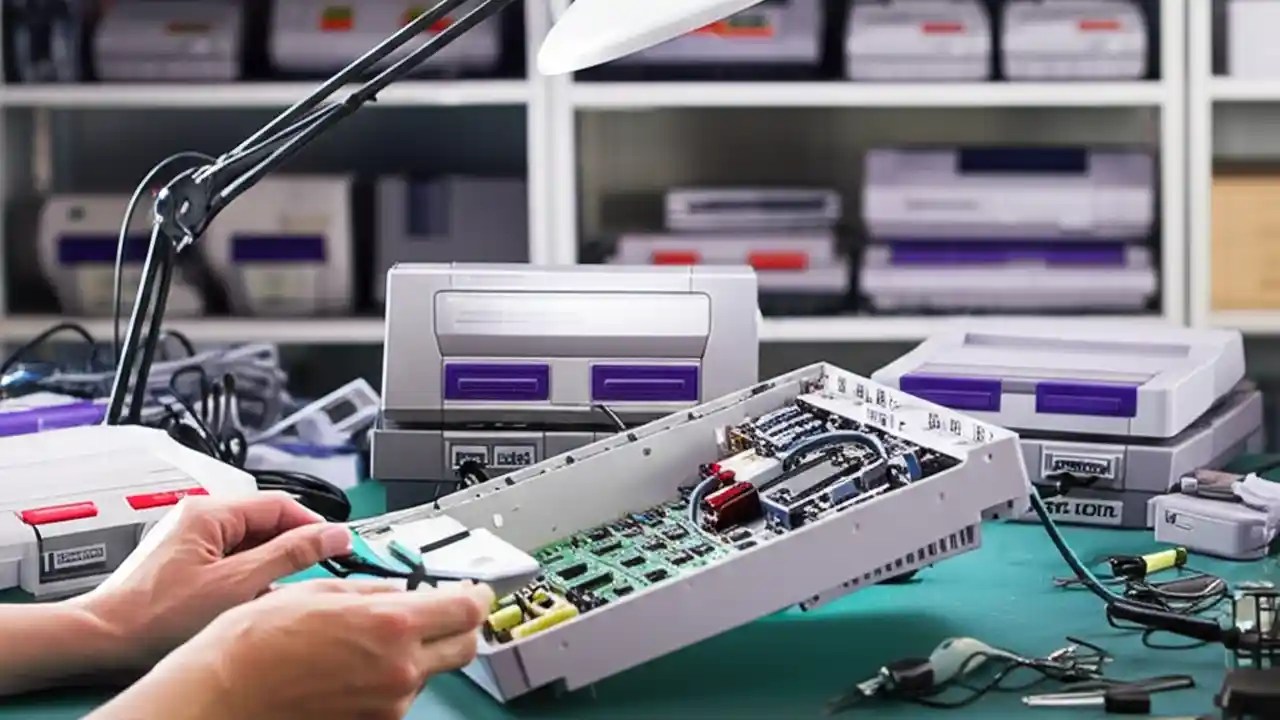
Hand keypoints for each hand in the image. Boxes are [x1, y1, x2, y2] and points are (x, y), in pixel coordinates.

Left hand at [71, 491, 354, 670]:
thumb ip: (290, 555)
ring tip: (272, 594)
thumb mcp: (237, 585)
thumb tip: (332, 535)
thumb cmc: (155, 615)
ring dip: (269, 566)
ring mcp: (190, 537)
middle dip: (291, 549)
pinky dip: (247, 576)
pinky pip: (231, 558)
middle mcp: (199, 516)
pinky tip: (247, 600)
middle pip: (266, 522)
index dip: (314, 526)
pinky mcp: (184, 558)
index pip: (280, 504)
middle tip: (312, 575)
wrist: (103, 640)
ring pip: (250, 542)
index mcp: (210, 511)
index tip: (338, 547)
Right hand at [90, 579, 493, 719]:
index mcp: (390, 626)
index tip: (475, 588)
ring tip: (368, 640)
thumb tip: (401, 590)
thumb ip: (372, 591)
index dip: (476, 595)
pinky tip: (353, 667)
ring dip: (416, 653)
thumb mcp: (316, 593)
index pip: (467, 609)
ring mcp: (387, 706)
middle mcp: (398, 670)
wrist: (218, 703)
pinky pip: (398, 698)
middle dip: (458, 624)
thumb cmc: (251, 648)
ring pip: (428, 672)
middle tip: (441, 610)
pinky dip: (389, 680)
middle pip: (464, 645)